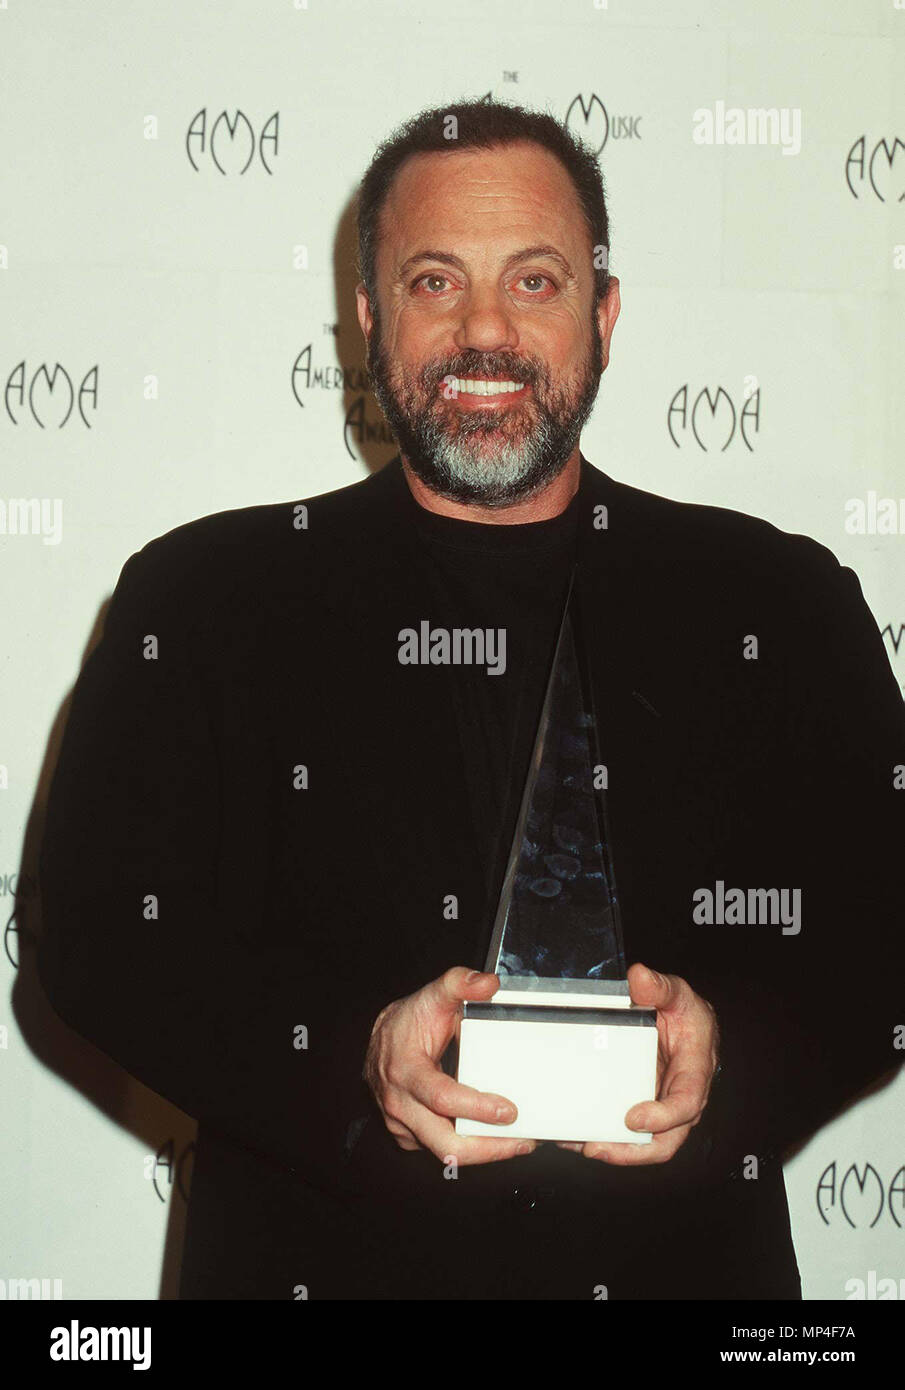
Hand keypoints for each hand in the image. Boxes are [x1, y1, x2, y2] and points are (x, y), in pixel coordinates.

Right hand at [364, 966, 538, 1165]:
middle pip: (446, 1144)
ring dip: (483, 1152)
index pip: (442, 1099)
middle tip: (522, 1140)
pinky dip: (469, 1149)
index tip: (509, 1110)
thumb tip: (489, 985)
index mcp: (405, 1071)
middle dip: (489, 1148)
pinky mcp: (409, 1136)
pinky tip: (491, 1138)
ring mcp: (402, 1124)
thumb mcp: (433, 995)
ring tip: (517, 1141)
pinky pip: (440, 1151)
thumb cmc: (406, 1022)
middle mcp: (400, 1104)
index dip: (477, 1108)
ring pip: (445, 1153)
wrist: (381, 1041)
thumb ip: (460, 983)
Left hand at [557, 963, 719, 1165]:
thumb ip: (660, 987)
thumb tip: (640, 977)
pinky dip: (602, 1135)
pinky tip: (573, 1133)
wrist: (686, 1025)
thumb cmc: (686, 1014)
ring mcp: (659, 1108)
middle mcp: (678, 1099)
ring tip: (575, 1142)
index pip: (685, 1105)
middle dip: (630, 1152)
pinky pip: (625, 1132)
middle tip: (595, 1147)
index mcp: (694, 1074)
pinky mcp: (641, 1108)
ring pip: (642, 1144)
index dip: (662, 1117)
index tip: (633, 1118)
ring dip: (610, 1149)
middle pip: (663, 1142)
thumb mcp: (677, 994)